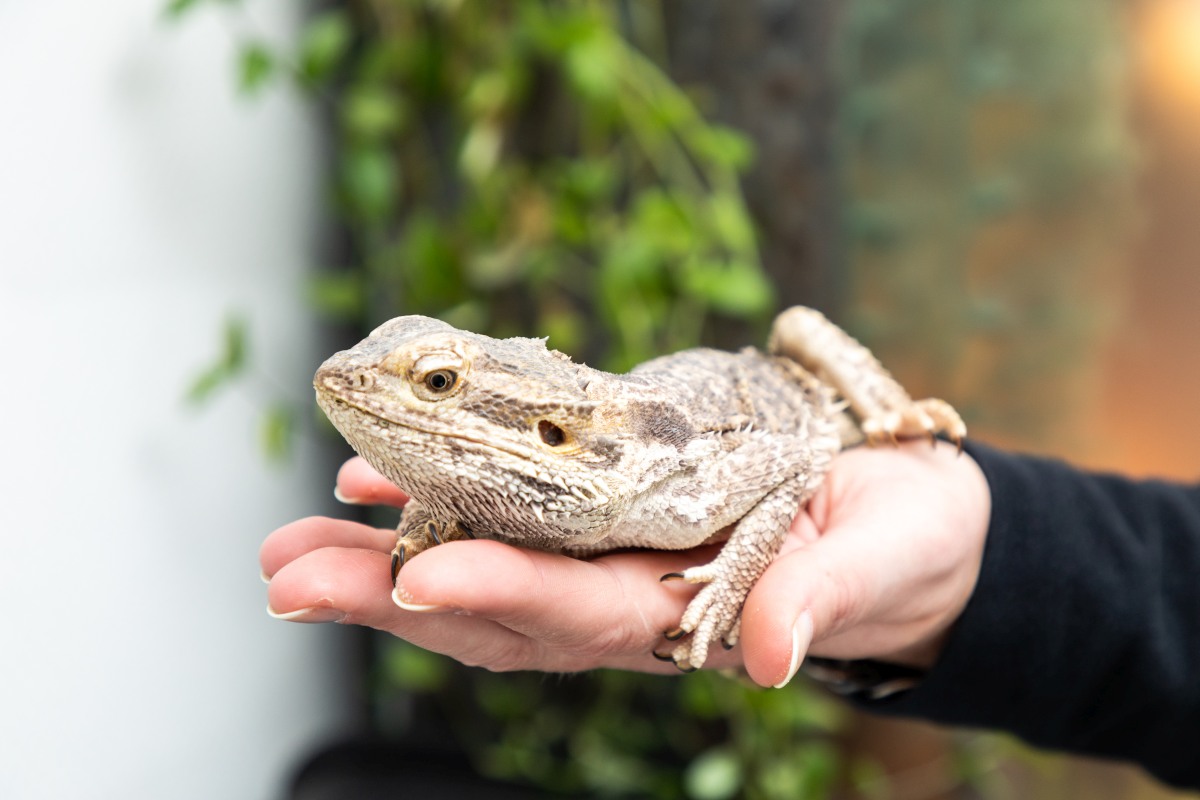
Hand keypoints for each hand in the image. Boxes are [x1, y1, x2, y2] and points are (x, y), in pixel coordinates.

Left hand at [261, 441, 989, 687]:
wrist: (896, 516)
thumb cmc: (894, 539)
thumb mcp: (873, 563)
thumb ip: (820, 601)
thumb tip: (775, 660)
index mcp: (689, 618)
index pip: (579, 616)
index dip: (498, 600)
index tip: (413, 581)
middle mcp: (629, 598)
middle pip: (498, 608)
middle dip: (390, 596)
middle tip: (291, 573)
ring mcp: (610, 559)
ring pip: (485, 565)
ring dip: (386, 557)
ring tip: (295, 543)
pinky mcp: (607, 510)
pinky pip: (512, 511)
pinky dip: (441, 497)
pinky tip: (375, 480)